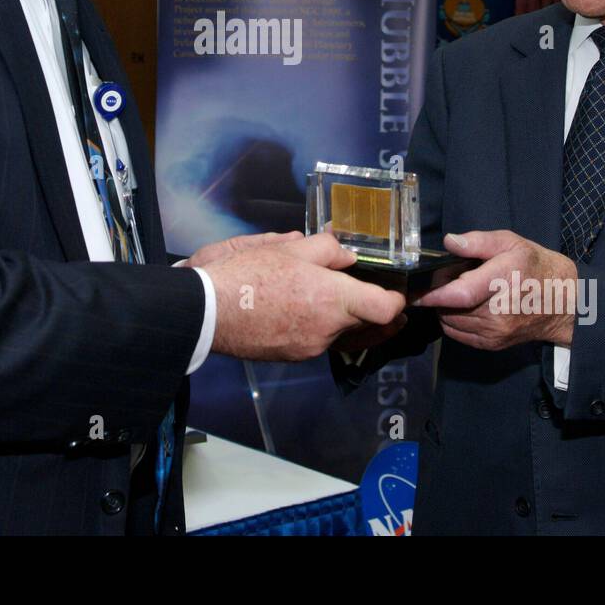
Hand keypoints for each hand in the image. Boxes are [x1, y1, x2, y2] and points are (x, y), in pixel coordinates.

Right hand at [195, 232, 405, 360]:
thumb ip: (328, 249)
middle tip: (362, 289)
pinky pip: (319, 341)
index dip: (396, 300)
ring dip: (340, 317)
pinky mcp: (293, 356)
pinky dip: (319, 327)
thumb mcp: (288, 248)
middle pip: (367, 324)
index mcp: (333, 299)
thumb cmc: (248, 274)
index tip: (395, 291)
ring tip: (321, 296)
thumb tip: (348, 257)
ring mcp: (311, 348)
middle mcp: (328, 330)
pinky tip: (300, 310)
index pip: (386, 310)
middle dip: (367, 307)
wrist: (208, 311)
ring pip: (341, 333)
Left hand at [412, 230, 576, 350]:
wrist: (562, 301)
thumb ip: (478, 241)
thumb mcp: (510, 242)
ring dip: (444, 309)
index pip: (460, 294)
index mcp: (503, 280)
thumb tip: (449, 242)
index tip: (415, 289)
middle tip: (445, 281)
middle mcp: (498, 312)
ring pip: (451, 322)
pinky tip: (462, 308)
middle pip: (450, 308)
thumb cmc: (534, 266)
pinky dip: (452, 322)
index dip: (433, 293)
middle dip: (438, 295)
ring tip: (456, 293)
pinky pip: (458, 334)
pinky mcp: (492, 344)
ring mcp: (496, 332)